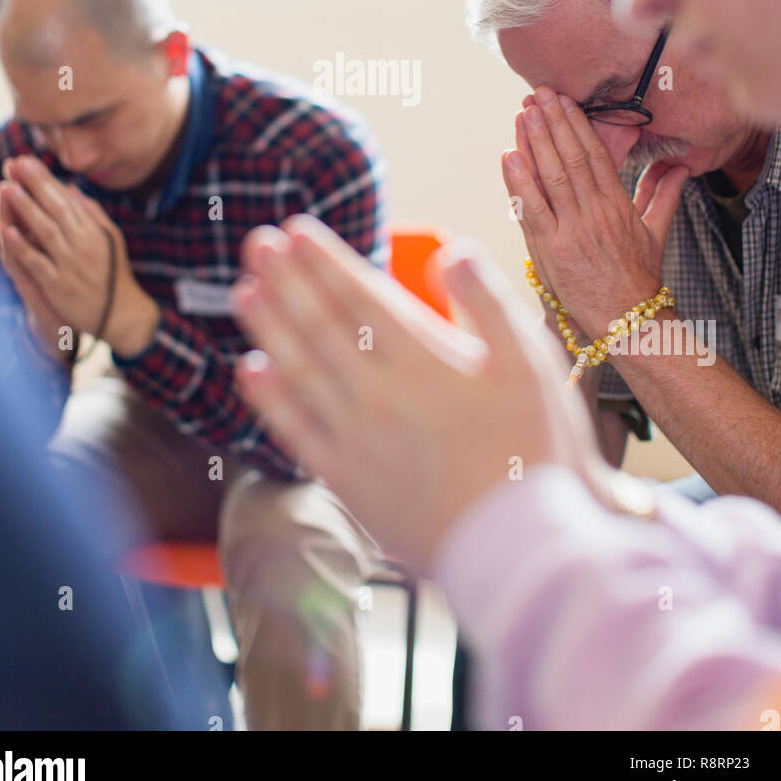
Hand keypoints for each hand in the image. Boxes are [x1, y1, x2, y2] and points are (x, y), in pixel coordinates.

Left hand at [0, 156, 157, 353]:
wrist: (121, 314)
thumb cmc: (114, 273)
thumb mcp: (110, 238)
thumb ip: (92, 212)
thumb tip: (70, 188)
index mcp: (94, 231)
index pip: (65, 199)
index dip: (45, 179)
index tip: (27, 162)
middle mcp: (83, 244)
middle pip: (54, 209)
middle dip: (34, 185)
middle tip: (14, 164)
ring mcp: (70, 265)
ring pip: (45, 231)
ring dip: (25, 209)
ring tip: (8, 188)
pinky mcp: (59, 286)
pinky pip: (38, 263)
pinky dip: (23, 247)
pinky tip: (8, 231)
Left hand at [230, 214, 634, 572]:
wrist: (523, 550)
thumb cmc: (535, 451)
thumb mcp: (530, 365)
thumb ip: (487, 301)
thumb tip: (451, 249)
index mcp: (423, 362)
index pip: (360, 298)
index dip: (325, 262)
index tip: (296, 231)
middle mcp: (379, 396)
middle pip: (321, 327)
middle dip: (287, 280)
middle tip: (257, 243)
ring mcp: (357, 441)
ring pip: (300, 371)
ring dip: (270, 327)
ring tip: (244, 292)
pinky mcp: (349, 483)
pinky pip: (297, 431)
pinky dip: (271, 399)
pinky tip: (252, 371)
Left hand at [502, 86, 688, 339]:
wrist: (628, 320)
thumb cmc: (638, 278)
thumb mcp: (655, 232)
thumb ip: (664, 195)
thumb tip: (681, 167)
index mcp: (617, 204)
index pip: (595, 154)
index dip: (577, 124)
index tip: (563, 101)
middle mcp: (594, 212)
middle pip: (571, 157)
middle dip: (553, 123)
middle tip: (538, 94)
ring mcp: (572, 229)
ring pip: (551, 176)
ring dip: (535, 141)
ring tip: (523, 113)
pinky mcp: (551, 249)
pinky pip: (532, 209)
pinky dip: (519, 182)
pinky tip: (509, 156)